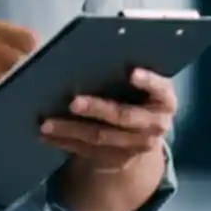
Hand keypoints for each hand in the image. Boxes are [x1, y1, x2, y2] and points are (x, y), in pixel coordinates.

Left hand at [39, 68, 175, 172]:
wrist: (141, 132)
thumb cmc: (135, 93)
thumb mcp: (140, 83)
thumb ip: (125, 69)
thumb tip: (89, 50)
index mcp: (165, 99)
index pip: (161, 88)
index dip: (148, 81)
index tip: (131, 72)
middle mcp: (156, 125)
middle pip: (124, 116)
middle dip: (98, 109)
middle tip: (72, 102)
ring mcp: (137, 146)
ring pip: (101, 138)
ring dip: (71, 130)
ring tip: (46, 123)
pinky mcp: (117, 160)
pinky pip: (88, 152)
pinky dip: (64, 142)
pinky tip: (46, 135)